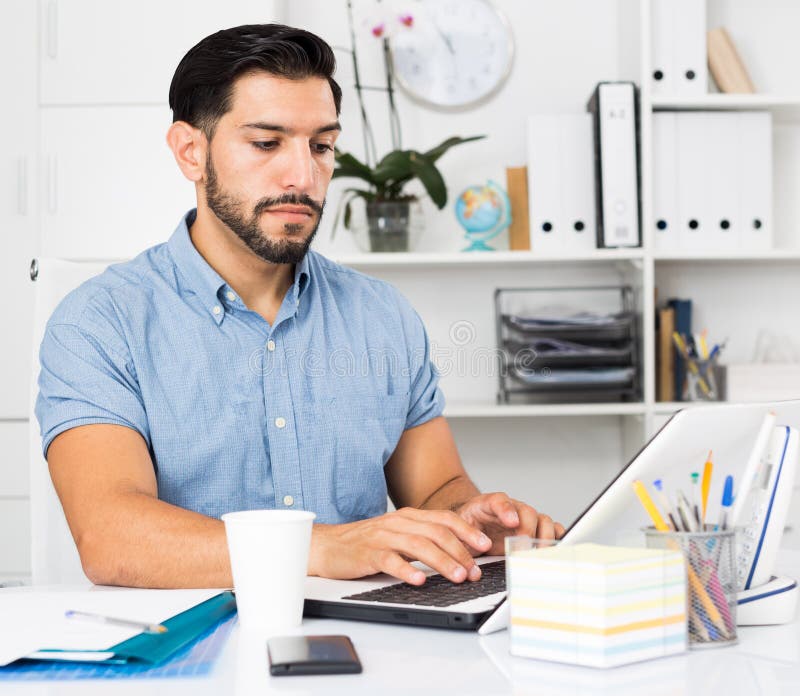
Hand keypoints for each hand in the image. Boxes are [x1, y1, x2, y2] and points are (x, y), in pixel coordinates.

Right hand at [309, 507, 492, 585]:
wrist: (328, 545)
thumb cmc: (366, 543)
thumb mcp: (398, 536)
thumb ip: (423, 540)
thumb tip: (458, 555)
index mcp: (408, 517)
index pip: (444, 519)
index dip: (467, 531)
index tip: (485, 544)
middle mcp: (398, 523)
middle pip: (435, 532)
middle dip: (459, 551)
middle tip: (474, 570)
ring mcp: (382, 537)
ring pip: (417, 545)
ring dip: (441, 561)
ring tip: (457, 576)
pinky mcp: (368, 553)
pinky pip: (390, 560)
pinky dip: (406, 570)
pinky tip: (419, 580)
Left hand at [454, 492, 565, 555]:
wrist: (471, 526)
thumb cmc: (465, 528)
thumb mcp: (458, 531)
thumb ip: (463, 537)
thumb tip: (469, 552)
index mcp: (488, 504)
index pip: (499, 501)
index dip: (507, 510)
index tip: (512, 522)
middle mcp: (511, 509)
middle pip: (527, 512)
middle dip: (528, 531)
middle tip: (524, 549)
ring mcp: (525, 519)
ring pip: (543, 520)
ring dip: (544, 538)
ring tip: (539, 555)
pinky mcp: (535, 530)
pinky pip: (553, 530)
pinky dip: (556, 539)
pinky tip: (555, 551)